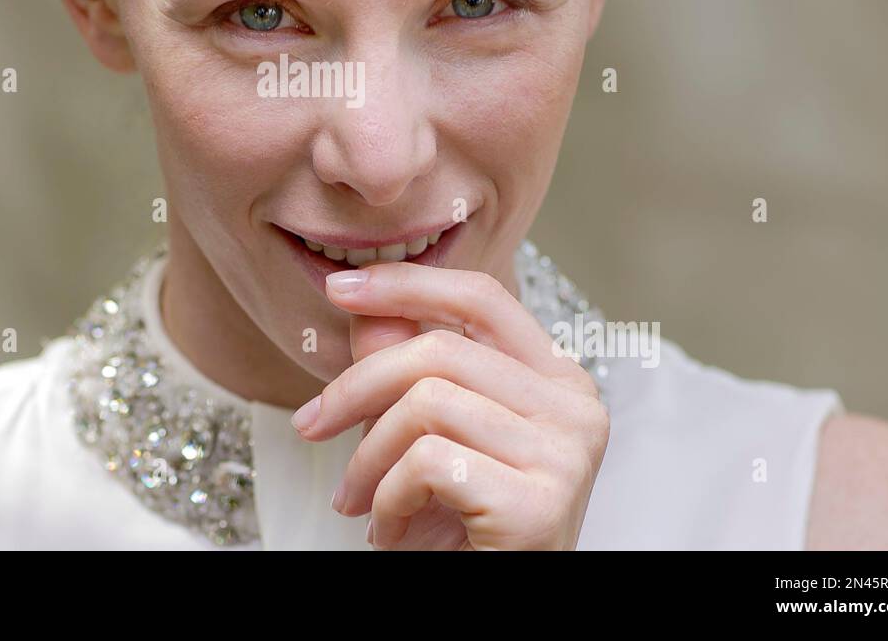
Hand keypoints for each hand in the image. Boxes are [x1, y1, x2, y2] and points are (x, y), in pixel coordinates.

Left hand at [291, 260, 609, 549]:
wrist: (505, 603)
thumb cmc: (471, 528)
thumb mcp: (435, 437)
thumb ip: (409, 369)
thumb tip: (365, 310)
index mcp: (557, 379)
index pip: (482, 298)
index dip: (407, 285)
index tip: (341, 287)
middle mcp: (575, 407)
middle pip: (439, 349)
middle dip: (355, 387)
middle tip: (312, 425)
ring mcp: (565, 454)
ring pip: (425, 404)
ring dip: (368, 459)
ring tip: (359, 501)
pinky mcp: (539, 503)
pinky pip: (428, 464)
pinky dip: (388, 499)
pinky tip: (391, 531)